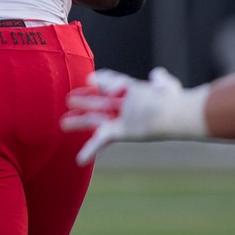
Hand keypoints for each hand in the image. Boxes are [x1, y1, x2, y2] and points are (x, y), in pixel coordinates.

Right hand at [62, 66, 209, 163]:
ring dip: (78, 122)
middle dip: (84, 101)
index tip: (90, 79)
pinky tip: (80, 160)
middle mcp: (123, 108)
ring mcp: (119, 121)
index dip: (102, 80)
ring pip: (93, 120)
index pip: (113, 83)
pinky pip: (99, 141)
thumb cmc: (171, 102)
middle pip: (98, 103)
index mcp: (132, 92)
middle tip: (69, 100)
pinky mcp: (117, 133)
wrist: (172, 117)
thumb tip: (155, 74)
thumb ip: (160, 80)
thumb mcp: (166, 87)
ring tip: (63, 124)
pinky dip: (89, 151)